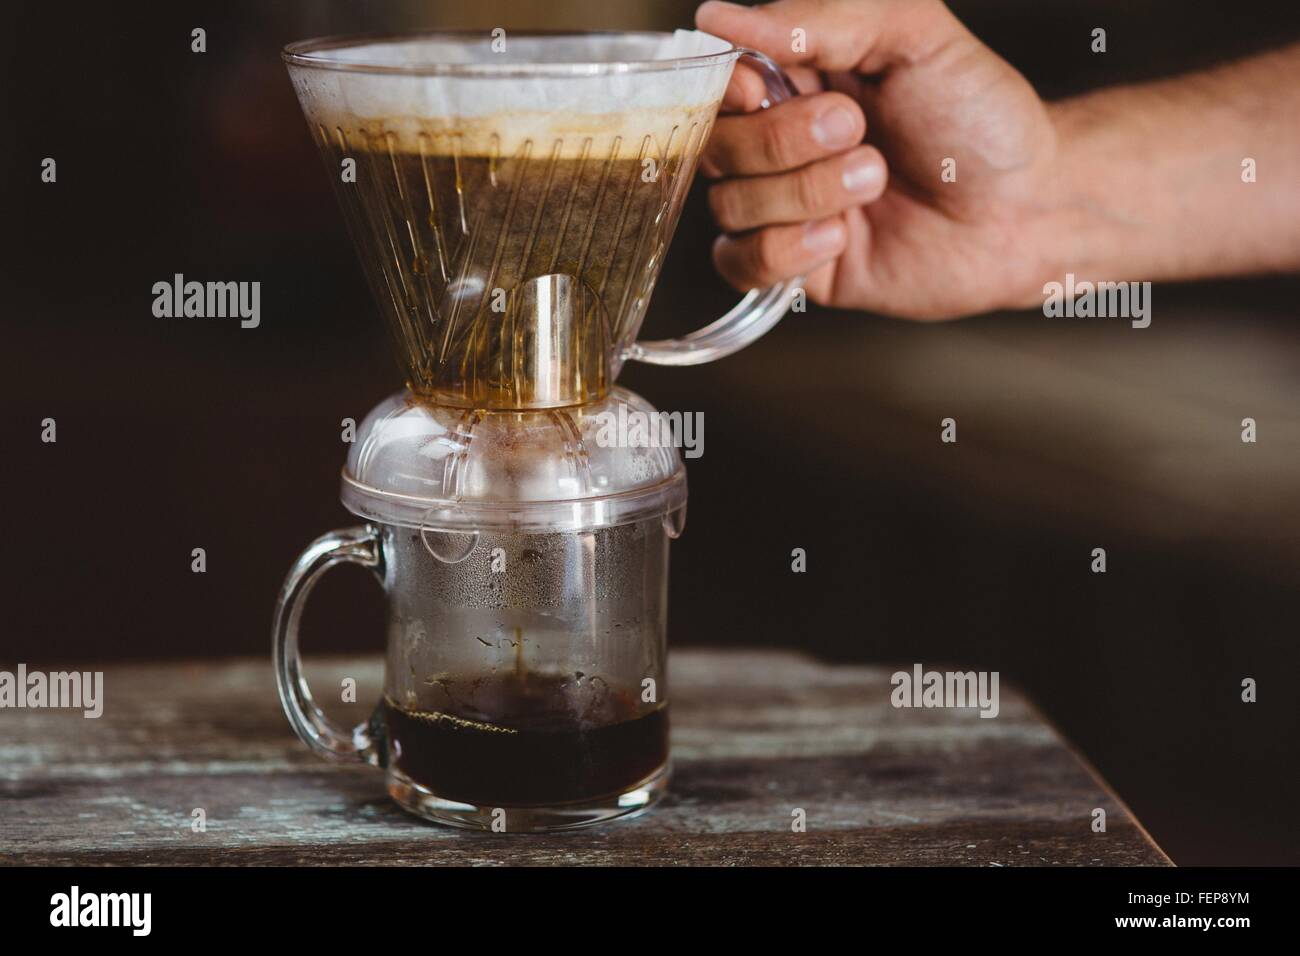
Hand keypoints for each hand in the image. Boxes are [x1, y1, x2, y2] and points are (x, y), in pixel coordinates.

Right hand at [697, 0, 1059, 318]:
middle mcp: (782, 142)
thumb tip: (719, 16)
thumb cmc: (983, 118)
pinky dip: (788, 249)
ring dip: (805, 194)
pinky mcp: (798, 266)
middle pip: (716, 147)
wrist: (1029, 208)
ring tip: (873, 181)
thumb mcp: (914, 34)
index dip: (732, 91)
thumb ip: (819, 19)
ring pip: (730, 206)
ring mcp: (787, 207)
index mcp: (799, 78)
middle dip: (784, 143)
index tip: (768, 87)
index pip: (718, 83)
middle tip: (858, 132)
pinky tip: (841, 235)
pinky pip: (741, 263)